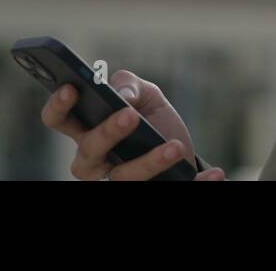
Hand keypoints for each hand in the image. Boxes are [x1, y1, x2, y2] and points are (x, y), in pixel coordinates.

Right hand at [41, 69, 226, 180]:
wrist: (181, 150)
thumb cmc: (154, 121)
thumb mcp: (148, 96)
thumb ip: (131, 84)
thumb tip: (122, 95)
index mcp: (87, 131)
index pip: (59, 120)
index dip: (58, 106)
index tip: (72, 88)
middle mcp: (96, 161)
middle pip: (88, 151)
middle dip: (107, 132)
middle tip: (131, 115)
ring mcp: (120, 179)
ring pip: (123, 178)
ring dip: (150, 162)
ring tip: (175, 147)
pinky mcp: (151, 189)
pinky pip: (168, 190)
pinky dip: (197, 184)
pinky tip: (216, 174)